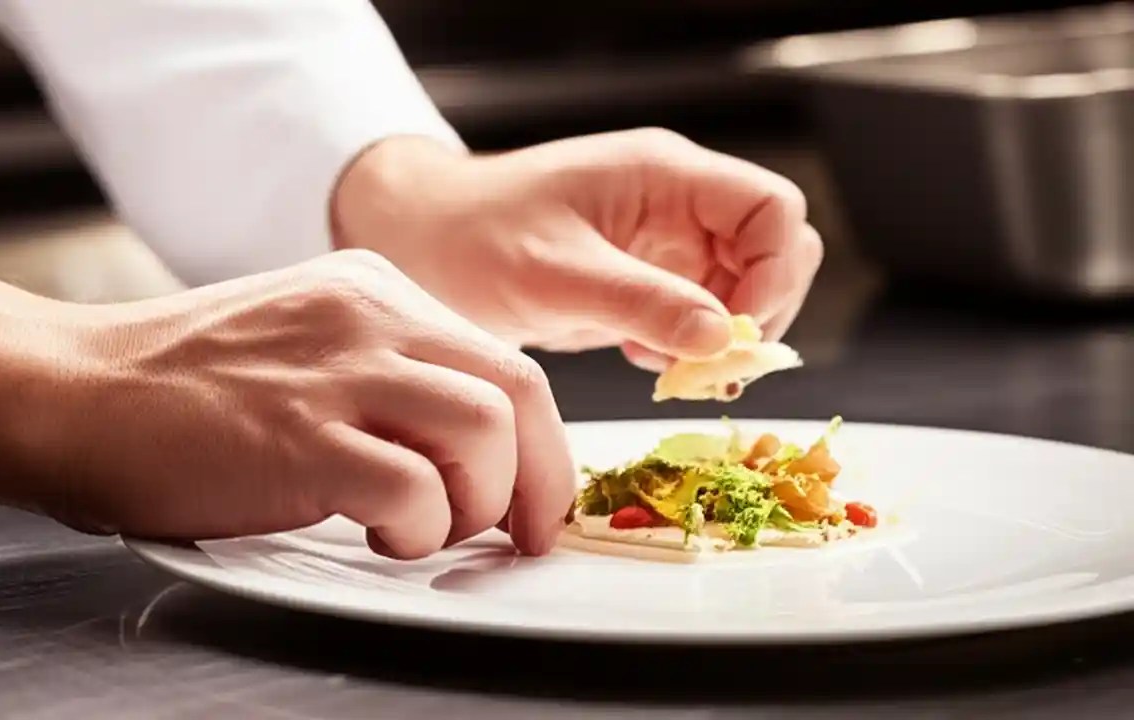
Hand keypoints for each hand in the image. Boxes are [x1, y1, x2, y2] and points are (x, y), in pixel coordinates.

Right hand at [0, 251, 574, 558]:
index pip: (505, 360)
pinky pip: (413, 490)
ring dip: (479, 503)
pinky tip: (375, 535)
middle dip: (542, 480)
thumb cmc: (181, 385)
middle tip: (525, 535)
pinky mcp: (299, 438)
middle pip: (518, 390)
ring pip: (486, 431)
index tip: (537, 494)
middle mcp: (368, 318)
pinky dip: (415, 530)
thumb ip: (386, 371)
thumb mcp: (306, 342)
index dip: (541, 442)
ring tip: (428, 529)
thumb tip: (469, 443)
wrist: (72, 391)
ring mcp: (334, 372)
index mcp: (375, 292)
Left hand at [333, 129, 821, 371]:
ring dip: (721, 336)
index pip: (772, 211)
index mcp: (663, 175)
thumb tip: (722, 338)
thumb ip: (641, 303)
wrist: (417, 242)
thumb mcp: (554, 276)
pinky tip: (644, 358)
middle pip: (771, 251)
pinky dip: (689, 344)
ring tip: (668, 366)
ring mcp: (660, 240)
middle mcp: (673, 201)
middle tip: (710, 366)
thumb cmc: (469, 238)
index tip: (734, 336)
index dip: (774, 276)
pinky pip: (698, 310)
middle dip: (755, 313)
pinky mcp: (640, 276)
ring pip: (739, 287)